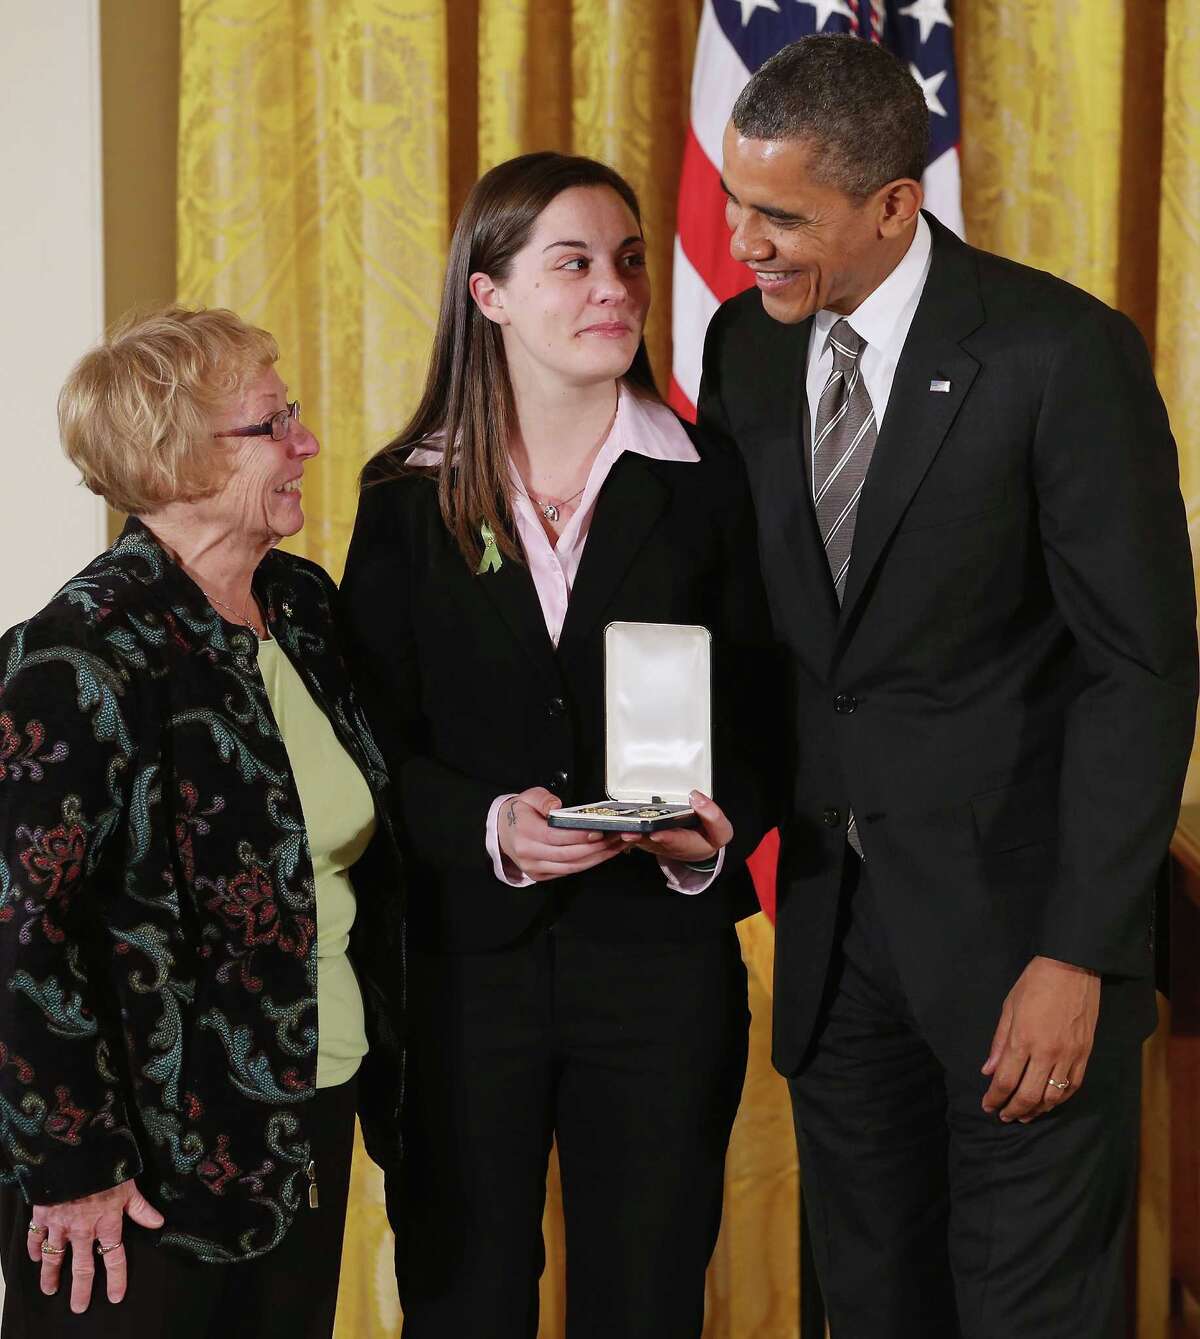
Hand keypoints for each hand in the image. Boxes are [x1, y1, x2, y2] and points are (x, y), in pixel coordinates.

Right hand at [28, 1177, 163, 1312]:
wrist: (77, 1153)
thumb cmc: (107, 1166)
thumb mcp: (129, 1186)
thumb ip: (141, 1208)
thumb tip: (159, 1223)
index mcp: (107, 1223)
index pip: (115, 1257)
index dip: (117, 1278)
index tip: (115, 1297)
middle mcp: (84, 1230)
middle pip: (83, 1267)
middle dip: (82, 1289)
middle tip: (79, 1307)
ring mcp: (61, 1224)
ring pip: (55, 1257)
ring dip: (51, 1275)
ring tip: (50, 1290)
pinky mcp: (43, 1214)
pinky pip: (36, 1236)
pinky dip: (34, 1247)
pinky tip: (34, 1257)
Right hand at [498, 786, 624, 880]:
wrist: (502, 832)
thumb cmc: (518, 814)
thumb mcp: (527, 797)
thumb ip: (543, 799)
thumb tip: (556, 805)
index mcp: (525, 833)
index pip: (557, 837)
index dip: (579, 835)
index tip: (598, 830)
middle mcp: (529, 854)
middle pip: (568, 854)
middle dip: (595, 848)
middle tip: (614, 838)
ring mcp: (535, 868)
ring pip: (571, 866)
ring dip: (596, 858)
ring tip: (614, 846)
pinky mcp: (541, 875)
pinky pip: (568, 871)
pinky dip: (587, 863)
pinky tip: (601, 854)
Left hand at [620, 791, 732, 863]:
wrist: (699, 846)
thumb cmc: (708, 836)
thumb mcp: (721, 831)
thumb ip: (713, 815)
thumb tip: (695, 796)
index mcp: (691, 846)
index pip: (680, 842)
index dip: (668, 837)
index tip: (657, 833)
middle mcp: (671, 848)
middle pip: (654, 843)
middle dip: (641, 838)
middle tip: (629, 832)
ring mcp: (657, 845)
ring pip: (641, 841)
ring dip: (629, 835)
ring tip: (619, 828)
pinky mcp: (647, 839)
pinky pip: (636, 835)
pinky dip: (625, 830)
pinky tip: (613, 825)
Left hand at [980, 955, 1099, 1122]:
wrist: (1072, 968)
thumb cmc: (1035, 983)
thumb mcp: (1008, 1007)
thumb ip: (999, 1043)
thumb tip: (988, 1071)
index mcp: (1022, 1040)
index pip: (1005, 1081)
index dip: (995, 1098)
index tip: (988, 1105)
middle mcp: (1046, 1053)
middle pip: (1028, 1096)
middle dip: (1013, 1110)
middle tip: (1004, 1116)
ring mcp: (1068, 1056)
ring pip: (1052, 1096)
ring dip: (1036, 1110)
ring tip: (1024, 1115)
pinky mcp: (1085, 1054)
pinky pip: (1072, 1086)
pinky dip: (1059, 1099)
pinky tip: (1049, 1102)